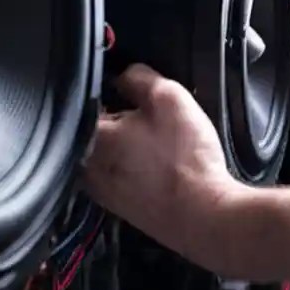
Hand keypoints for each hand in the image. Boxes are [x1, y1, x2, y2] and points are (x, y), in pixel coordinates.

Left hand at [83, 64, 245, 268]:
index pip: (88, 101)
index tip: (134, 93)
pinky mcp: (119, 208)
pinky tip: (162, 168)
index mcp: (90, 136)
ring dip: (130, 146)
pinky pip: (121, 177)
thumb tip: (124, 74)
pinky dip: (138, 169)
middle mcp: (85, 167)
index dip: (113, 91)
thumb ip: (139, 77)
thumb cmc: (184, 158)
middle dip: (120, 120)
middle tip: (151, 119)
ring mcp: (100, 192)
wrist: (203, 215)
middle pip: (98, 129)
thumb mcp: (168, 98)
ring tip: (160, 145)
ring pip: (110, 154)